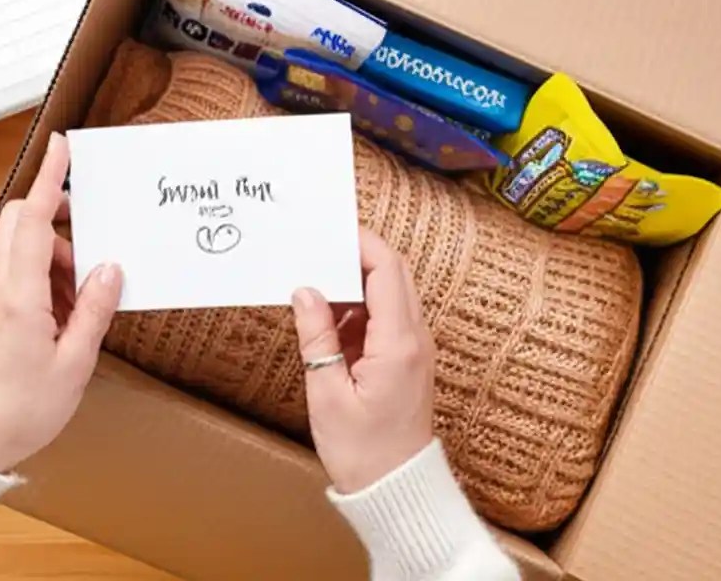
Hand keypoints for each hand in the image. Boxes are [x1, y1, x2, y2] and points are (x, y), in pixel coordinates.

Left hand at [0, 132, 121, 471]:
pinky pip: (19, 279)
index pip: (30, 219)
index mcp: (20, 296)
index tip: (60, 148)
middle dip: (56, 217)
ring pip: (21, 252)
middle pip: (20, 226)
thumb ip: (94, 310)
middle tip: (90, 233)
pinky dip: (46, 283)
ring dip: (56, 259)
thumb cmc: (22, 410)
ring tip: (85, 299)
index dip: (48, 180)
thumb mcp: (75, 363)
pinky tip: (68, 316)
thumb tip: (108, 269)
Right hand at [291, 228, 434, 493]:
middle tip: (315, 247)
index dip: (360, 242)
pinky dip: (357, 311)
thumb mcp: (327, 393)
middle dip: (355, 255)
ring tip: (312, 285)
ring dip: (353, 286)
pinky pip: (383, 319)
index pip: (386, 269)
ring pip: (387, 295)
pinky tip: (326, 322)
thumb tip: (305, 291)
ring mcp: (413, 349)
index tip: (328, 229)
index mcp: (399, 342)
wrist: (396, 490)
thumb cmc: (363, 451)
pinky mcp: (405, 360)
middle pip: (392, 274)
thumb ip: (316, 337)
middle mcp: (415, 339)